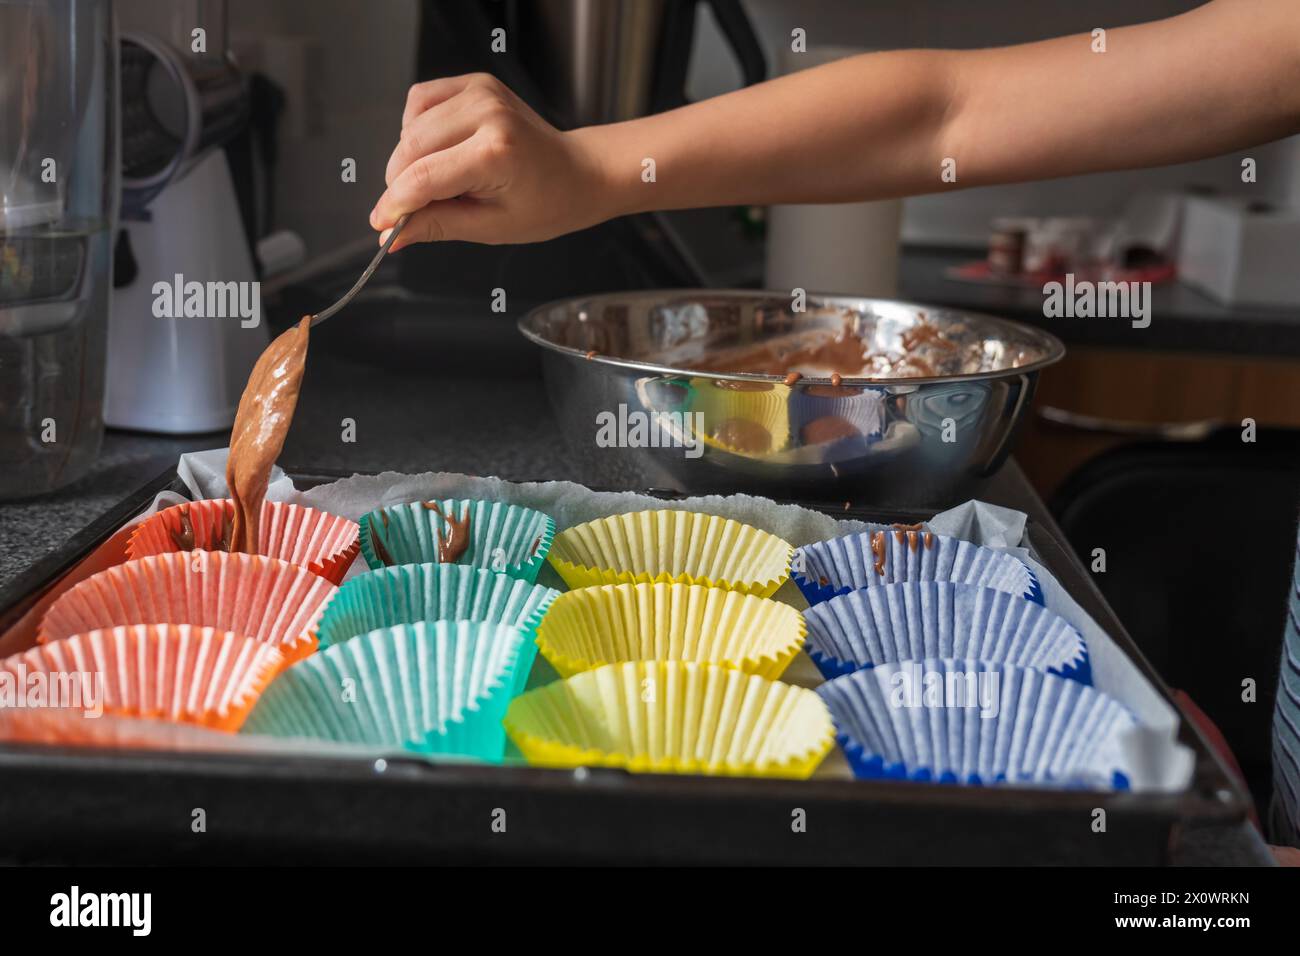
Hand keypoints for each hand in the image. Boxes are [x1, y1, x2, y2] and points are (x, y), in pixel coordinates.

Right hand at [371, 73, 614, 247]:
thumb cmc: (546, 204)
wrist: (578, 174)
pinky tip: (438, 151)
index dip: (394, 205)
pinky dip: (417, 129)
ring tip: (441, 182)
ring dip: (409, 158)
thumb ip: (436, 226)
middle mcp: (486, 113)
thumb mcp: (490, 227)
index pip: (422, 178)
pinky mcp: (474, 84)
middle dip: (400, 184)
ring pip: (410, 126)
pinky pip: (421, 102)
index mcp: (495, 151)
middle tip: (414, 211)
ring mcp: (480, 92)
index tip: (380, 225)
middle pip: (410, 149)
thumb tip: (390, 235)